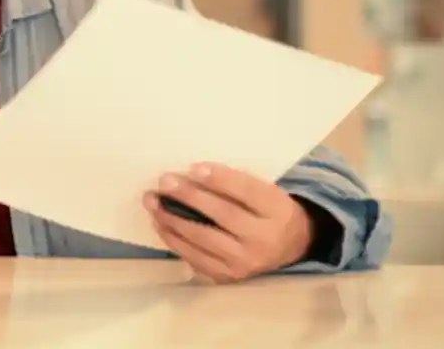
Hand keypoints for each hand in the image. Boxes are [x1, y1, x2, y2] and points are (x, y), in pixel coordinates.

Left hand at [144, 163, 312, 283]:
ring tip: (152, 202)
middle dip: (189, 197)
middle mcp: (263, 240)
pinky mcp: (228, 276)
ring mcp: (244, 263)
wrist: (291, 245)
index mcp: (277, 210)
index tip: (193, 167)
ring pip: (203, 239)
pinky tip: (160, 224)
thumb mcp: (265, 190)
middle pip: (222, 215)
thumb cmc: (270, 209)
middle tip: (164, 182)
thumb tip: (192, 174)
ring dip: (172, 219)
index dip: (220, 179)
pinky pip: (195, 258)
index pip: (247, 192)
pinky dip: (174, 240)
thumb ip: (235, 184)